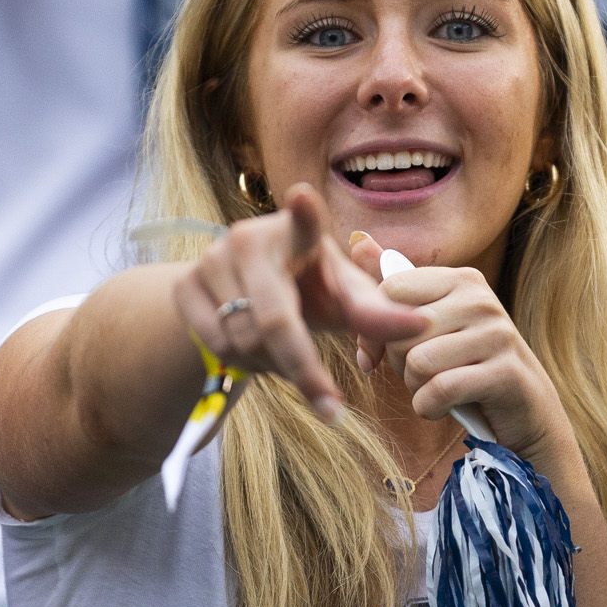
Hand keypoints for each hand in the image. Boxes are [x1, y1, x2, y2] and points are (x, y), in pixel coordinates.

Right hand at [174, 183, 426, 420]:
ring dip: (273, 366)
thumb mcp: (344, 299)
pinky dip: (243, 365)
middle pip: (276, 321)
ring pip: (245, 341)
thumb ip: (378, 314)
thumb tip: (422, 327)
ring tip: (287, 354)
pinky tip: (256, 351)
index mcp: (299, 233)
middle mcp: (249, 238)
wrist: (244, 291)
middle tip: (331, 409)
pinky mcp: (185, 285)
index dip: (304, 212)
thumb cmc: (310, 290)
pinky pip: (217, 348)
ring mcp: (211, 259)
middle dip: (304, 370)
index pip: (304, 221)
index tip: (304, 197)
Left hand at [346, 235, 577, 468]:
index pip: (391, 290)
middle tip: (422, 375)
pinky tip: (439, 407)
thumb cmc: (466, 365)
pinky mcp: (506, 373)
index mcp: (461, 279)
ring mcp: (497, 335)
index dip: (374, 329)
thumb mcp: (430, 322)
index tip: (380, 353)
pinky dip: (428, 407)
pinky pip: (440, 389)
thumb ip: (394, 285)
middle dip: (398, 364)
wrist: (524, 410)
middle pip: (400, 330)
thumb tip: (356, 239)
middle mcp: (481, 300)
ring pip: (418, 363)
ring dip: (415, 388)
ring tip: (434, 389)